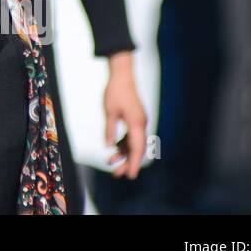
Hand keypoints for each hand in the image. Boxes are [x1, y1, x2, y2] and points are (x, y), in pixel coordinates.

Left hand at [102, 52, 148, 179]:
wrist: (122, 75)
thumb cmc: (115, 91)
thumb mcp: (109, 111)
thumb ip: (110, 129)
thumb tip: (110, 146)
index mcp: (137, 123)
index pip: (137, 148)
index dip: (133, 163)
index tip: (130, 175)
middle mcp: (141, 124)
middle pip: (136, 148)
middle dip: (127, 162)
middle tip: (116, 174)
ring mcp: (139, 121)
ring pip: (133, 143)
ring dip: (123, 153)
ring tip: (110, 162)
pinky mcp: (135, 119)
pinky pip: (131, 136)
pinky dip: (124, 143)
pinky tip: (114, 149)